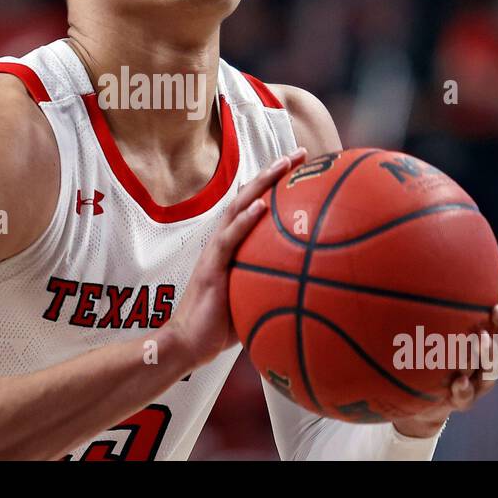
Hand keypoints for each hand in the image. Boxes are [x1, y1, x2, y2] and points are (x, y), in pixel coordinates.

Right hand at [165, 148, 307, 369]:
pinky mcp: (211, 266)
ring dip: (262, 184)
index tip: (301, 169)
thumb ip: (272, 287)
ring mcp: (216, 251)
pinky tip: (261, 204)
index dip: (275, 185)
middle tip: (300, 154)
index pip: (255, 206)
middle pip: (249, 196)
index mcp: (232, 246)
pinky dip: (245, 219)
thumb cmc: (219, 327)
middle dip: (275, 172)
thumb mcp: (252, 301)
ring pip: (239, 207)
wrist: (188, 343)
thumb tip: (309, 290)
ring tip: (283, 165)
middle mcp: (223, 241)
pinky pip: (230, 239)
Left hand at [391, 279, 497, 437]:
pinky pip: (467, 397)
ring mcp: (481, 381)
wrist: (422, 395)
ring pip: (496, 370)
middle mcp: (497, 358)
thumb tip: (441, 234)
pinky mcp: (462, 399)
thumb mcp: (446, 316)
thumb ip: (448, 287)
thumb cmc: (441, 345)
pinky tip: (455, 380)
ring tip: (477, 338)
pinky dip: (463, 388)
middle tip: (496, 311)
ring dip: (489, 353)